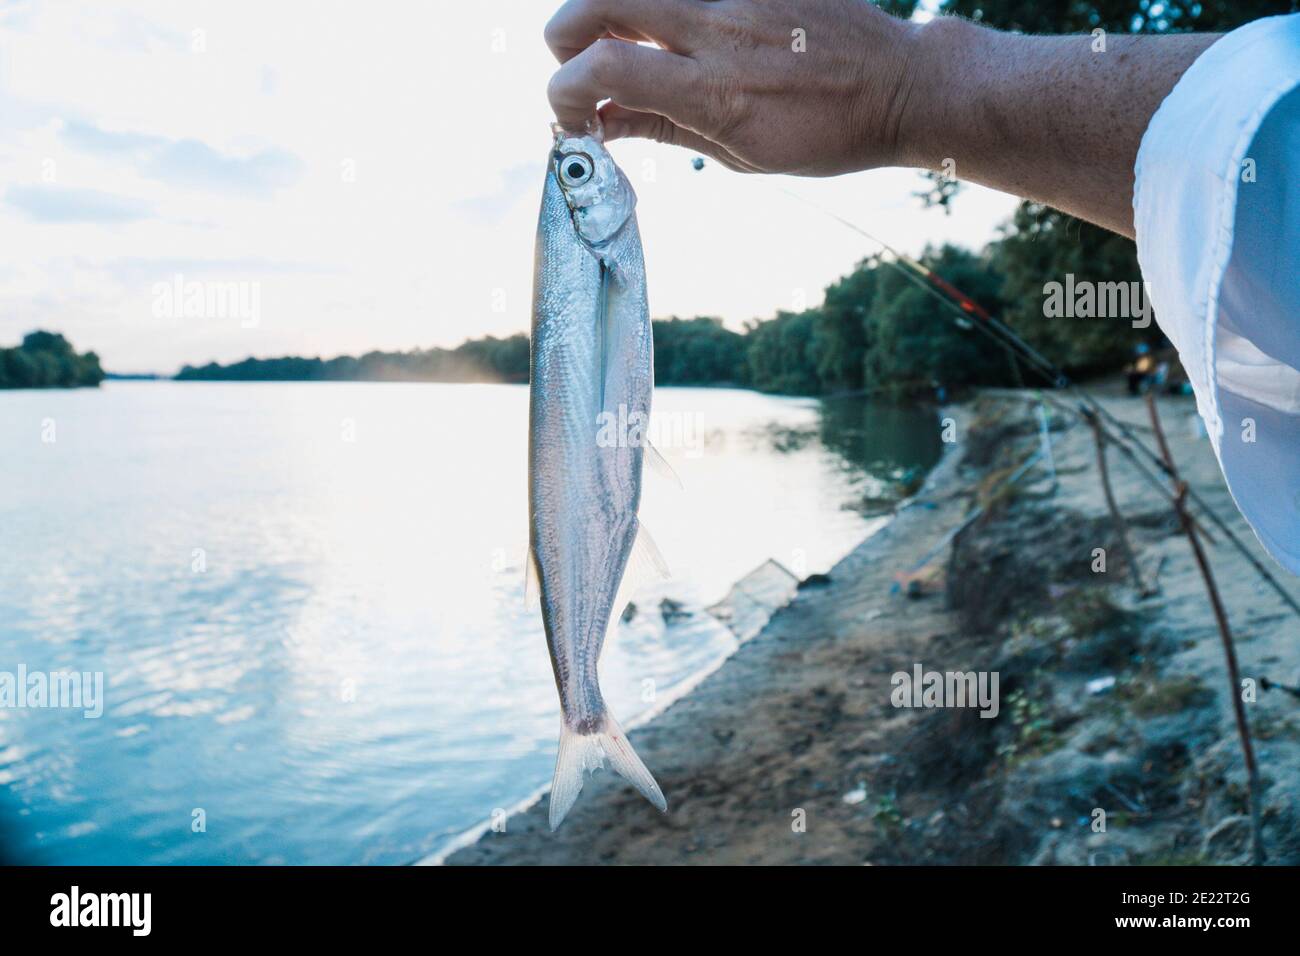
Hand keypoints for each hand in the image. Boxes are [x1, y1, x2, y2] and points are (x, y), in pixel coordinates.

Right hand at [544, 0, 919, 175]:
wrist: (897, 87)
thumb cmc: (822, 134)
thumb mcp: (739, 154)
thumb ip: (664, 129)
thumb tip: (601, 124)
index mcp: (713, 93)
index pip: (601, 71)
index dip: (563, 93)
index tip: (572, 118)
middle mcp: (717, 33)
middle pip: (598, 4)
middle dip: (564, 39)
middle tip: (576, 69)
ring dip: (607, 15)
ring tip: (622, 47)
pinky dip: (662, 11)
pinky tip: (674, 35)